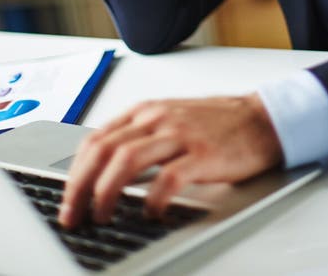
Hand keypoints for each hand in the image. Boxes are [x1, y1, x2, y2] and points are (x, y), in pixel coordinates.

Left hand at [58, 93, 282, 227]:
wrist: (260, 119)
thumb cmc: (216, 124)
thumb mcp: (169, 119)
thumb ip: (139, 137)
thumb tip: (101, 170)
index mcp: (146, 111)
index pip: (96, 139)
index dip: (74, 172)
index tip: (67, 198)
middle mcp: (158, 119)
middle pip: (104, 150)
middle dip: (80, 187)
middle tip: (73, 215)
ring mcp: (180, 135)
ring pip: (127, 160)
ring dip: (106, 193)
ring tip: (102, 217)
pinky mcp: (202, 154)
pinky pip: (167, 179)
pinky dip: (152, 200)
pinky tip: (149, 214)